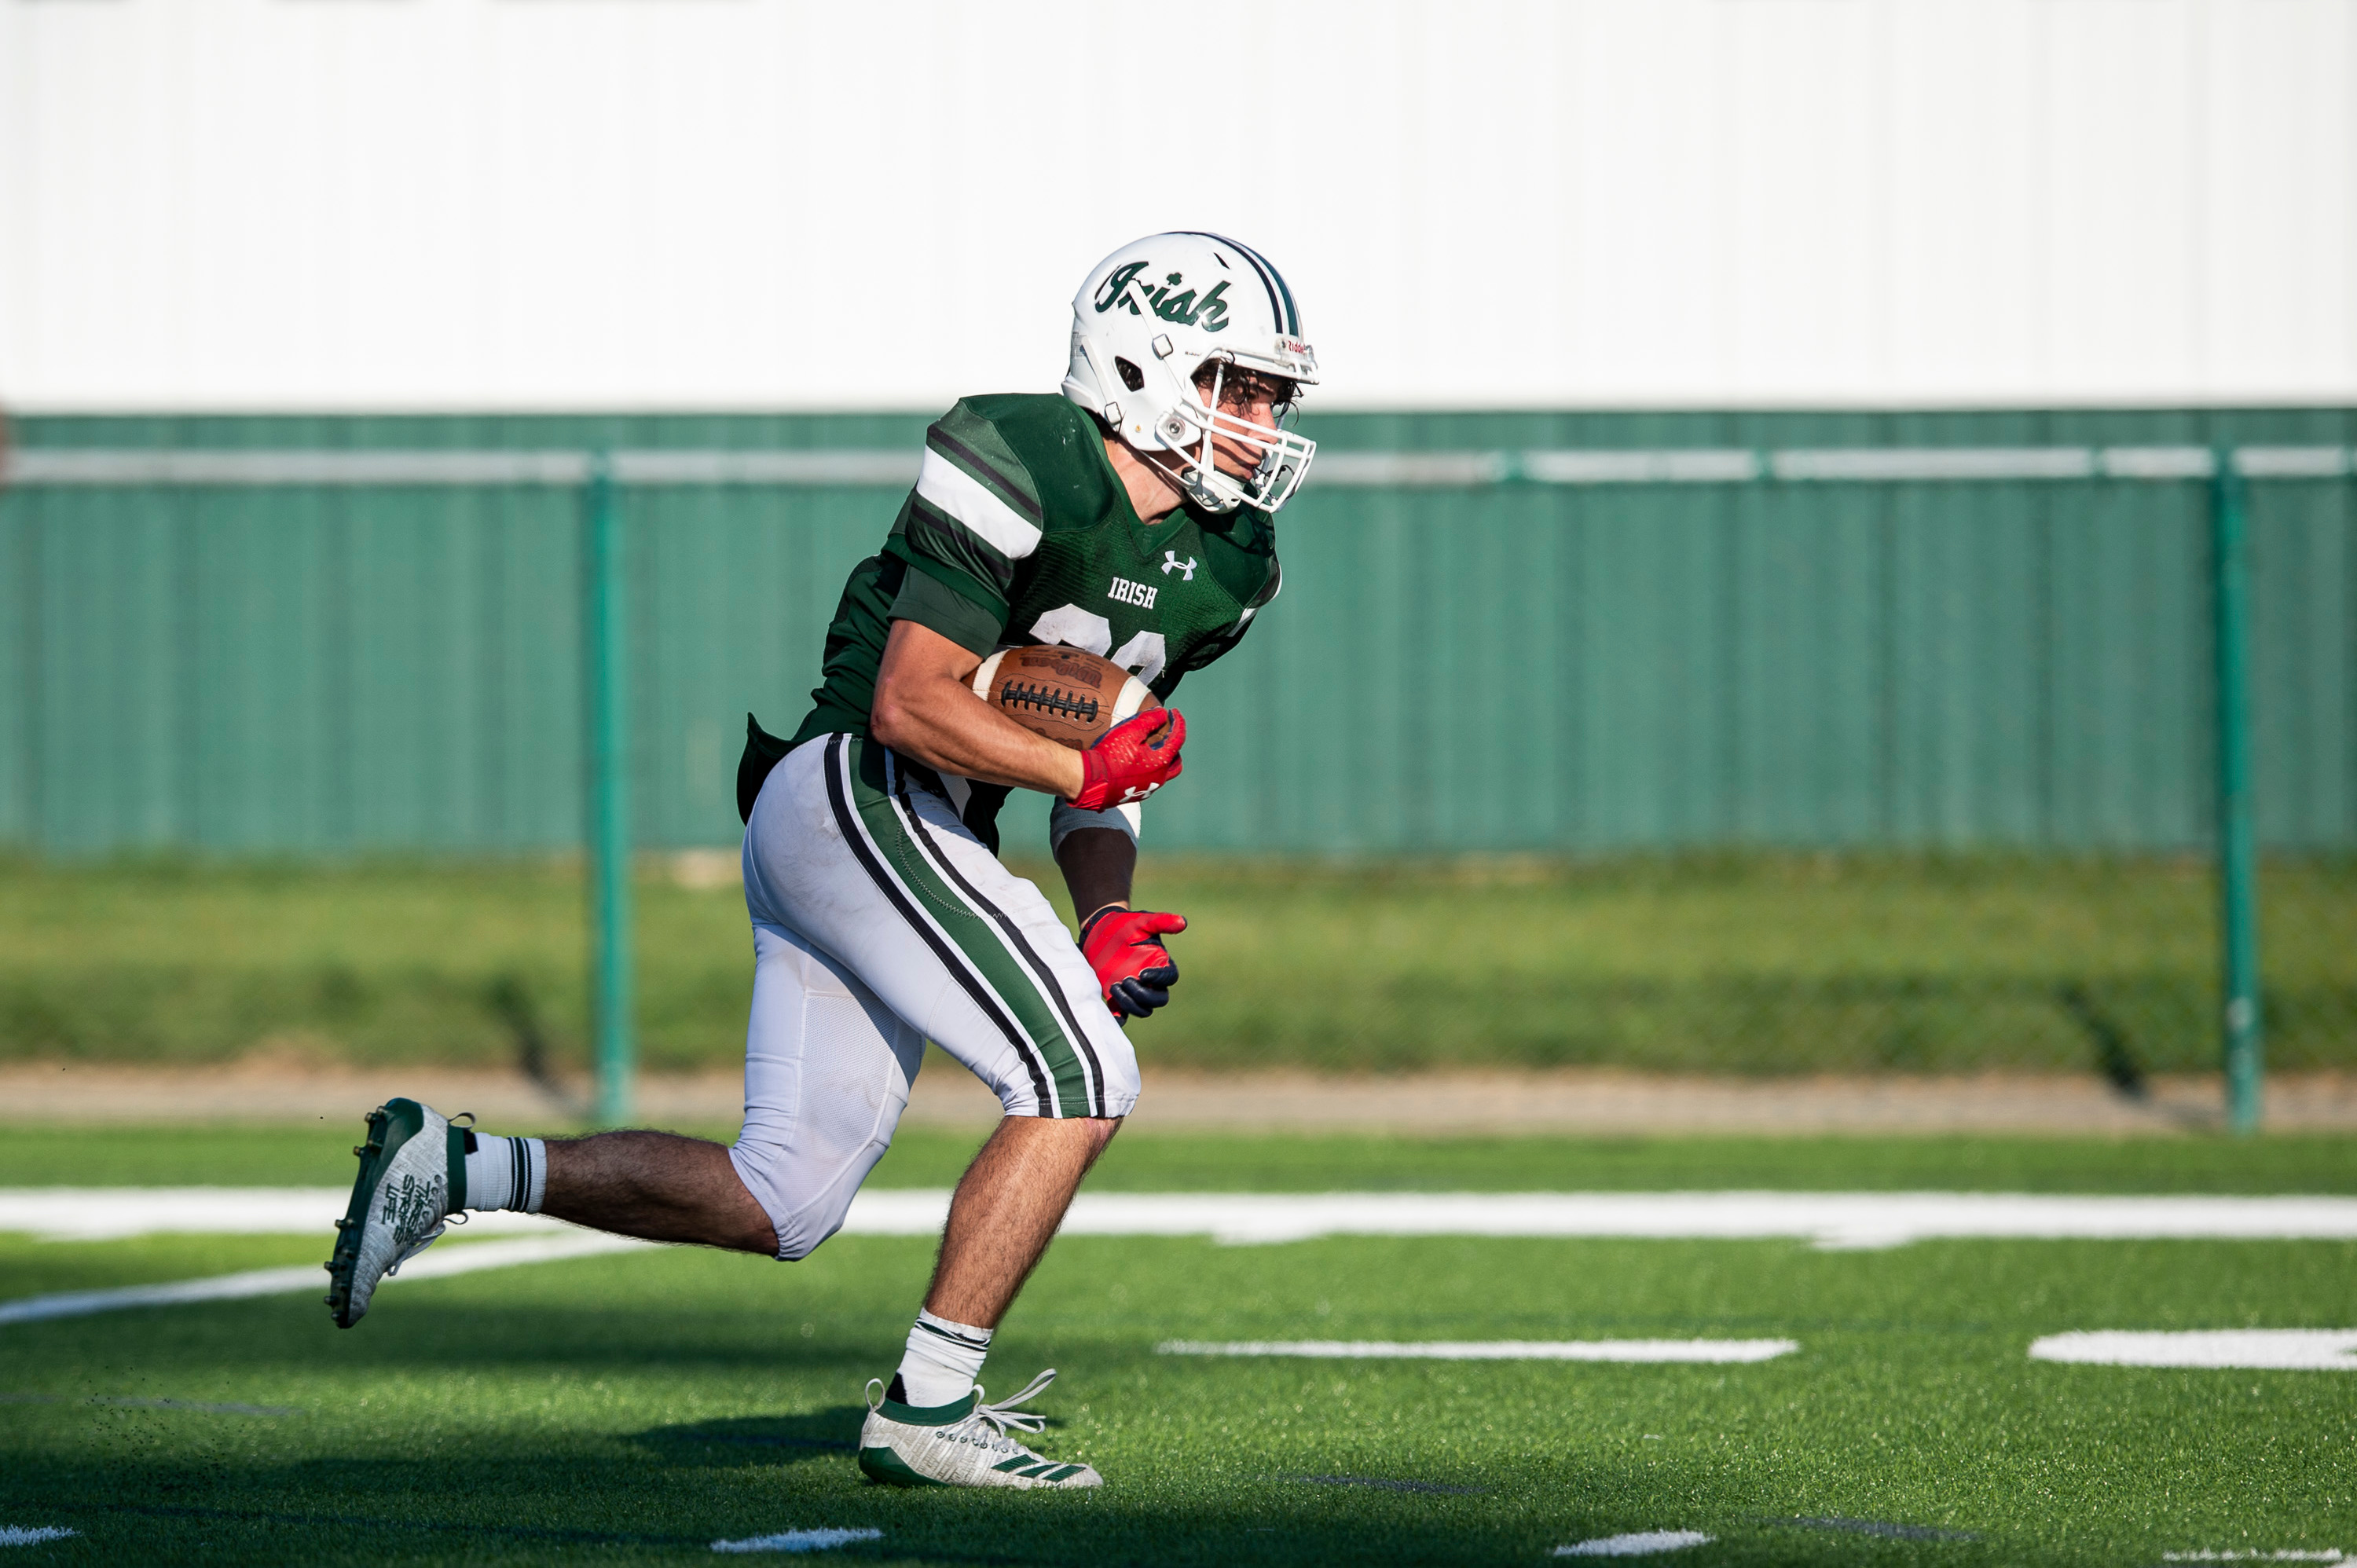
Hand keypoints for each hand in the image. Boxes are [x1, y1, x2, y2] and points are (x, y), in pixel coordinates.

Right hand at [1068, 708, 1184, 811]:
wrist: (1091, 781)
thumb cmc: (1111, 756)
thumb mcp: (1130, 732)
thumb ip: (1149, 720)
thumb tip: (1162, 713)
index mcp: (1161, 762)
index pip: (1178, 739)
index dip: (1178, 722)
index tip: (1174, 712)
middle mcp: (1158, 778)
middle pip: (1176, 762)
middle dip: (1175, 747)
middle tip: (1167, 735)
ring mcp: (1147, 789)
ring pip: (1163, 774)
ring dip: (1162, 761)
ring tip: (1151, 750)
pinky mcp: (1134, 795)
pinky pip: (1148, 782)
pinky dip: (1148, 770)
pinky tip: (1136, 764)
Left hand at [1078, 906, 1186, 1019]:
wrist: (1100, 930)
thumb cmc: (1125, 924)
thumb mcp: (1143, 920)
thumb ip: (1162, 921)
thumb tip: (1183, 923)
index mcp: (1161, 964)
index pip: (1170, 978)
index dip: (1159, 978)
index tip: (1142, 973)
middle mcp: (1151, 981)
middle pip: (1159, 1000)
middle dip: (1144, 995)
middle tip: (1126, 980)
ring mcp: (1135, 990)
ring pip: (1143, 1009)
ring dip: (1131, 1003)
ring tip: (1114, 985)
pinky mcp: (1118, 997)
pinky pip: (1123, 1015)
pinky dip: (1120, 1018)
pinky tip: (1113, 1013)